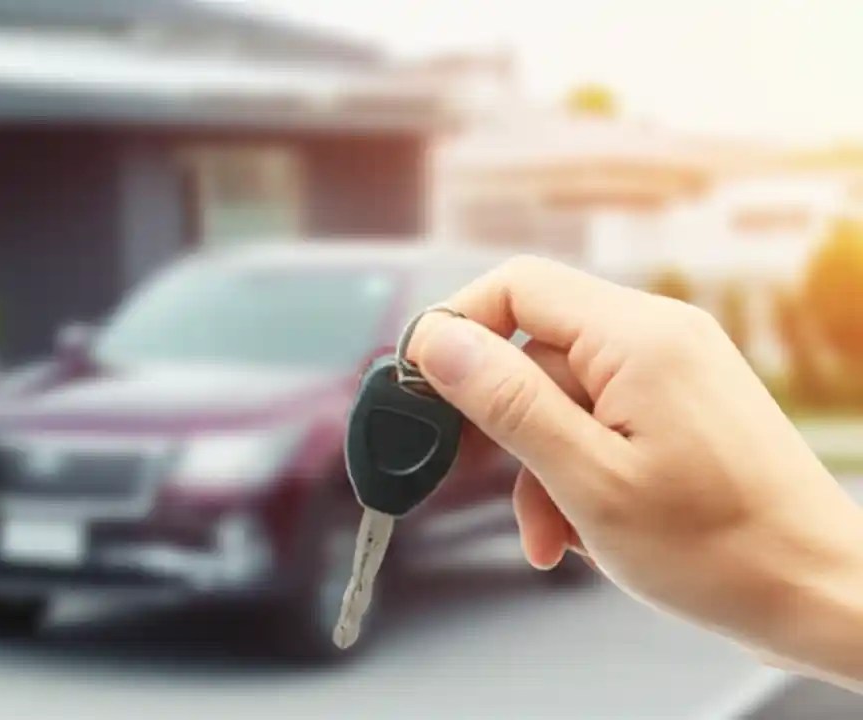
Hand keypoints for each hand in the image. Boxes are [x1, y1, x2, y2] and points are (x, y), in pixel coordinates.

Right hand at [409, 257, 862, 682]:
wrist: (821, 594)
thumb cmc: (722, 551)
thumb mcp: (587, 480)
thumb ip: (506, 402)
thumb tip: (437, 341)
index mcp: (638, 337)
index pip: (516, 285)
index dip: (457, 327)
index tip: (424, 388)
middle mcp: (660, 336)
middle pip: (535, 350)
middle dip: (505, 426)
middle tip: (490, 487)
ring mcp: (676, 370)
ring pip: (564, 396)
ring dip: (540, 465)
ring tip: (553, 534)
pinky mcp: (684, 405)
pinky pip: (602, 419)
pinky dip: (578, 470)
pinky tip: (583, 528)